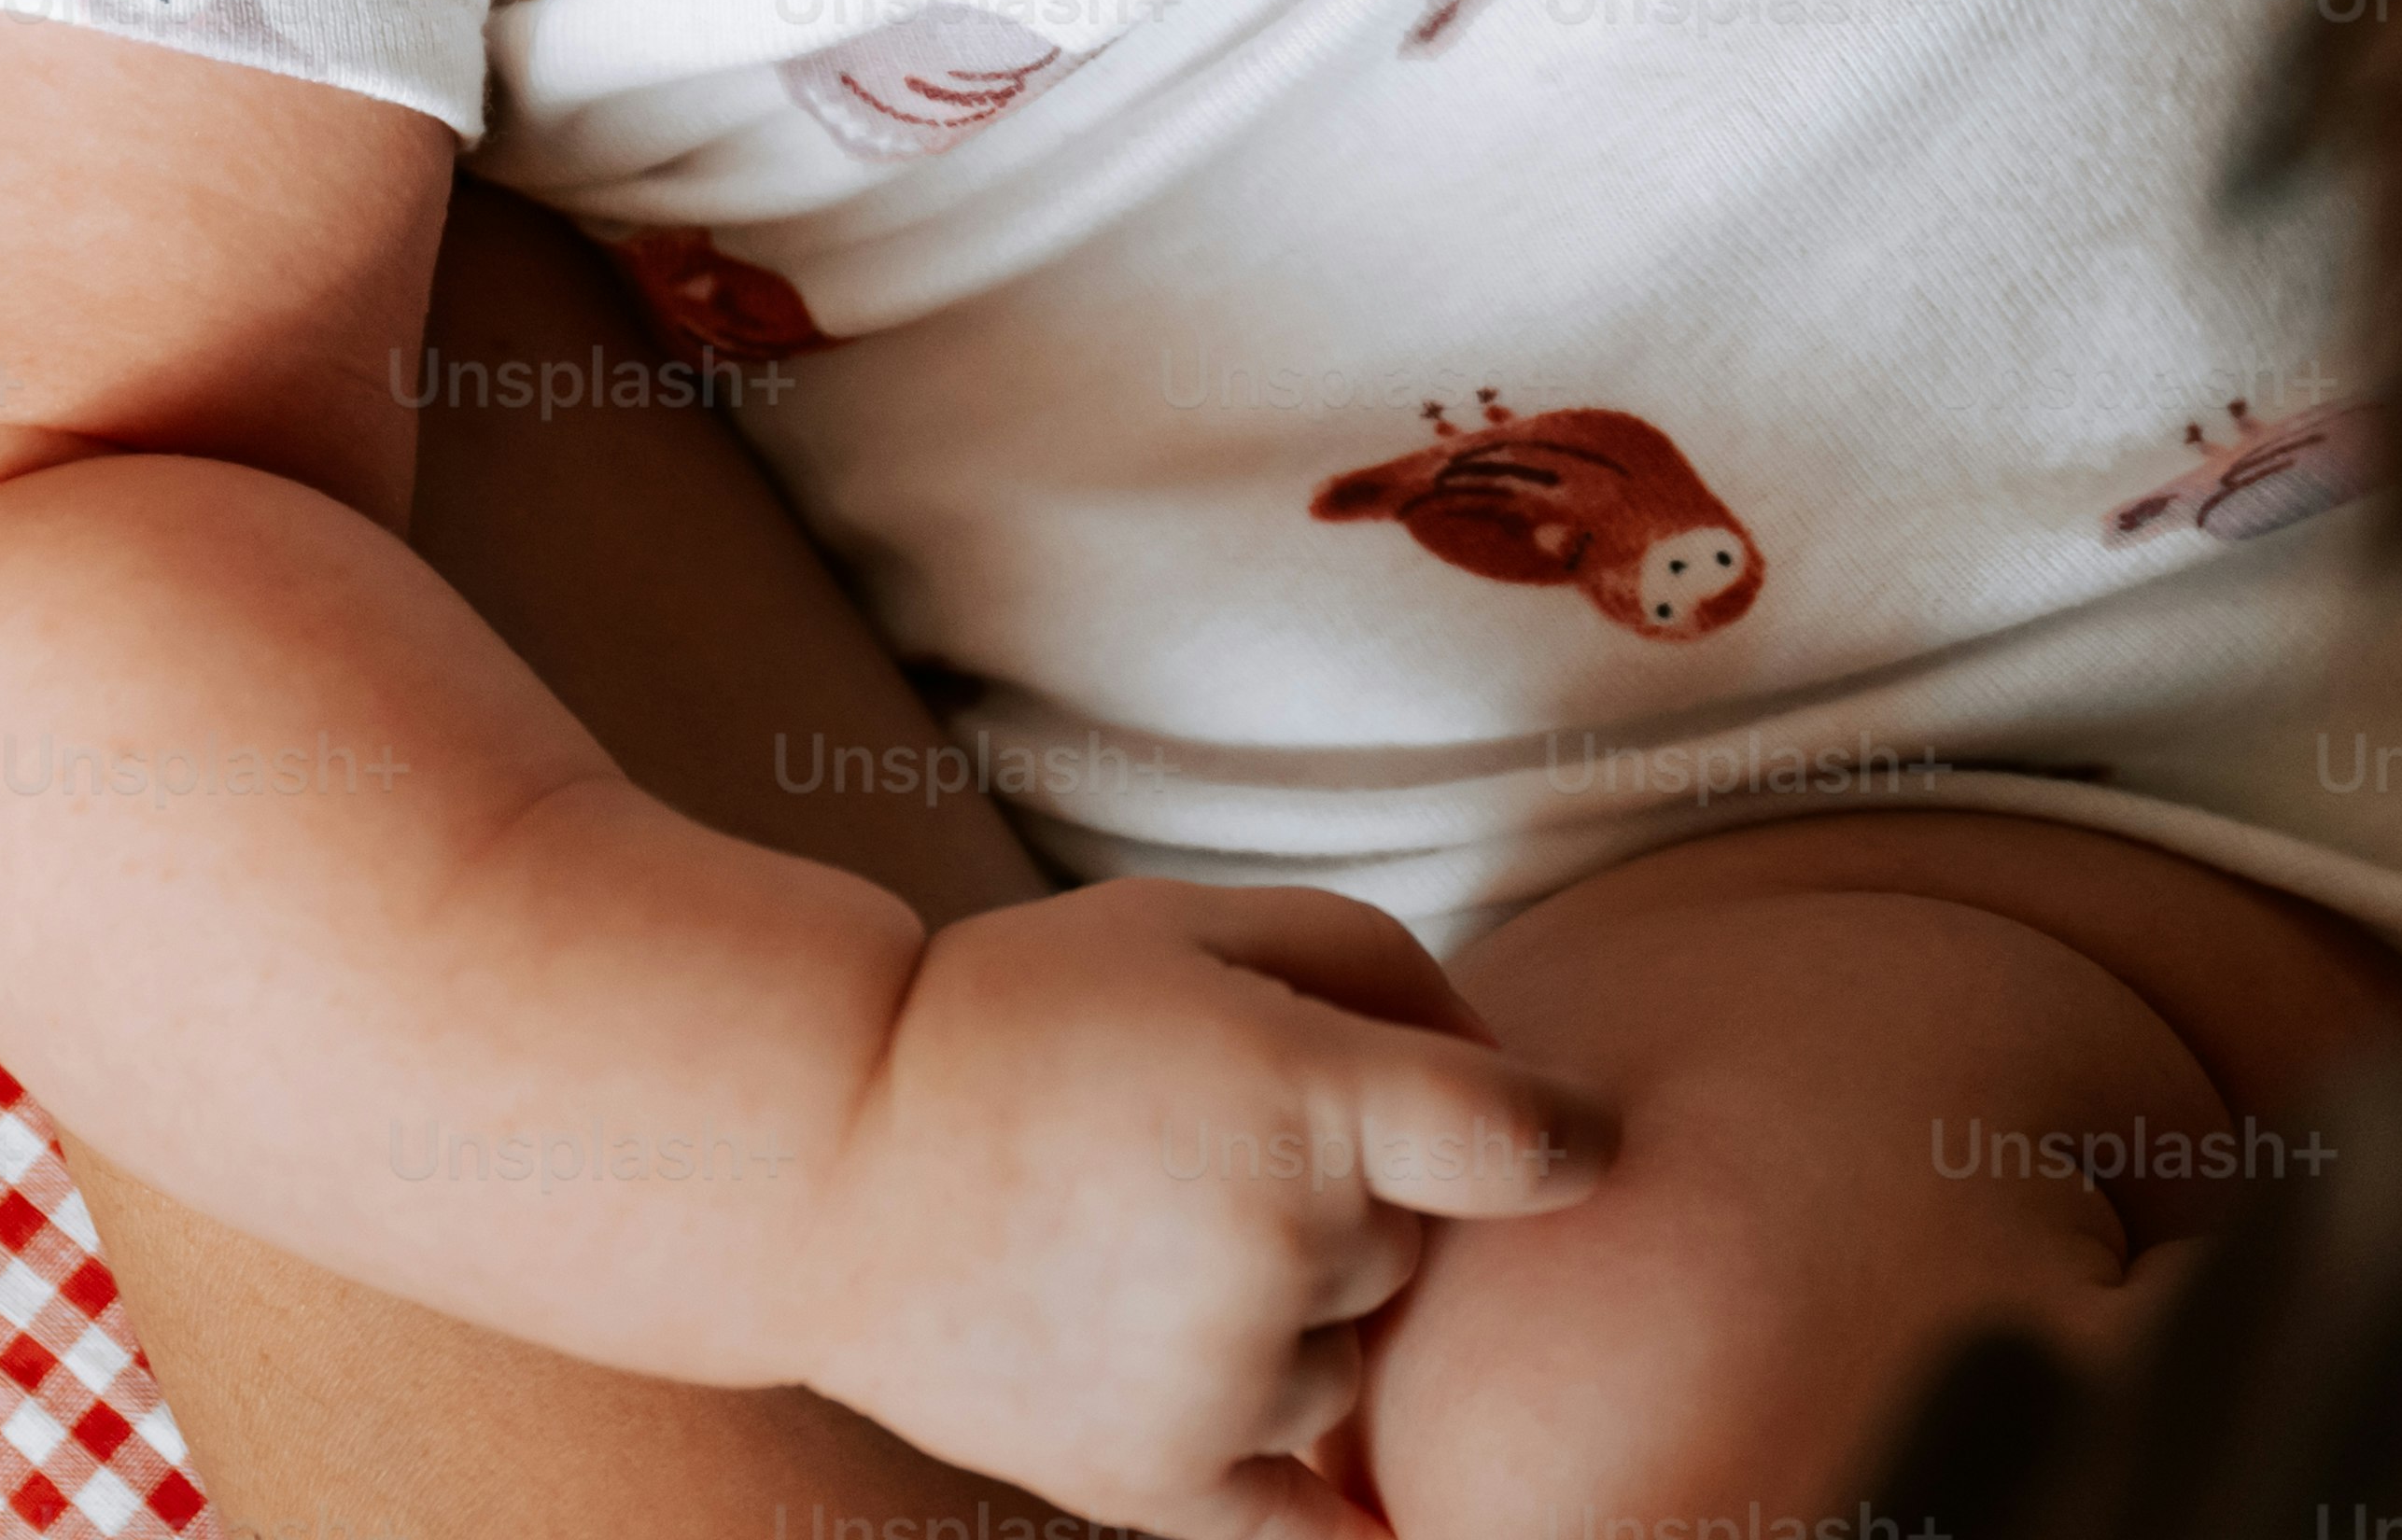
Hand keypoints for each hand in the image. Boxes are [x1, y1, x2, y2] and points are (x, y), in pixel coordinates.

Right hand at [783, 878, 1610, 1539]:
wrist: (825, 1160)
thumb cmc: (1026, 1012)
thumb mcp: (1197, 921)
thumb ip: (1377, 967)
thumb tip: (1509, 1078)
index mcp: (1299, 1099)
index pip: (1523, 1144)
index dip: (1571, 1137)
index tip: (1575, 1139)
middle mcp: (1277, 1252)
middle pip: (1412, 1247)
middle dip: (1354, 1200)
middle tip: (1210, 1146)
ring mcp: (1217, 1383)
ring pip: (1347, 1358)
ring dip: (1296, 1315)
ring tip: (1152, 1246)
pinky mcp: (1155, 1480)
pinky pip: (1302, 1518)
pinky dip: (1335, 1508)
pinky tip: (1387, 1527)